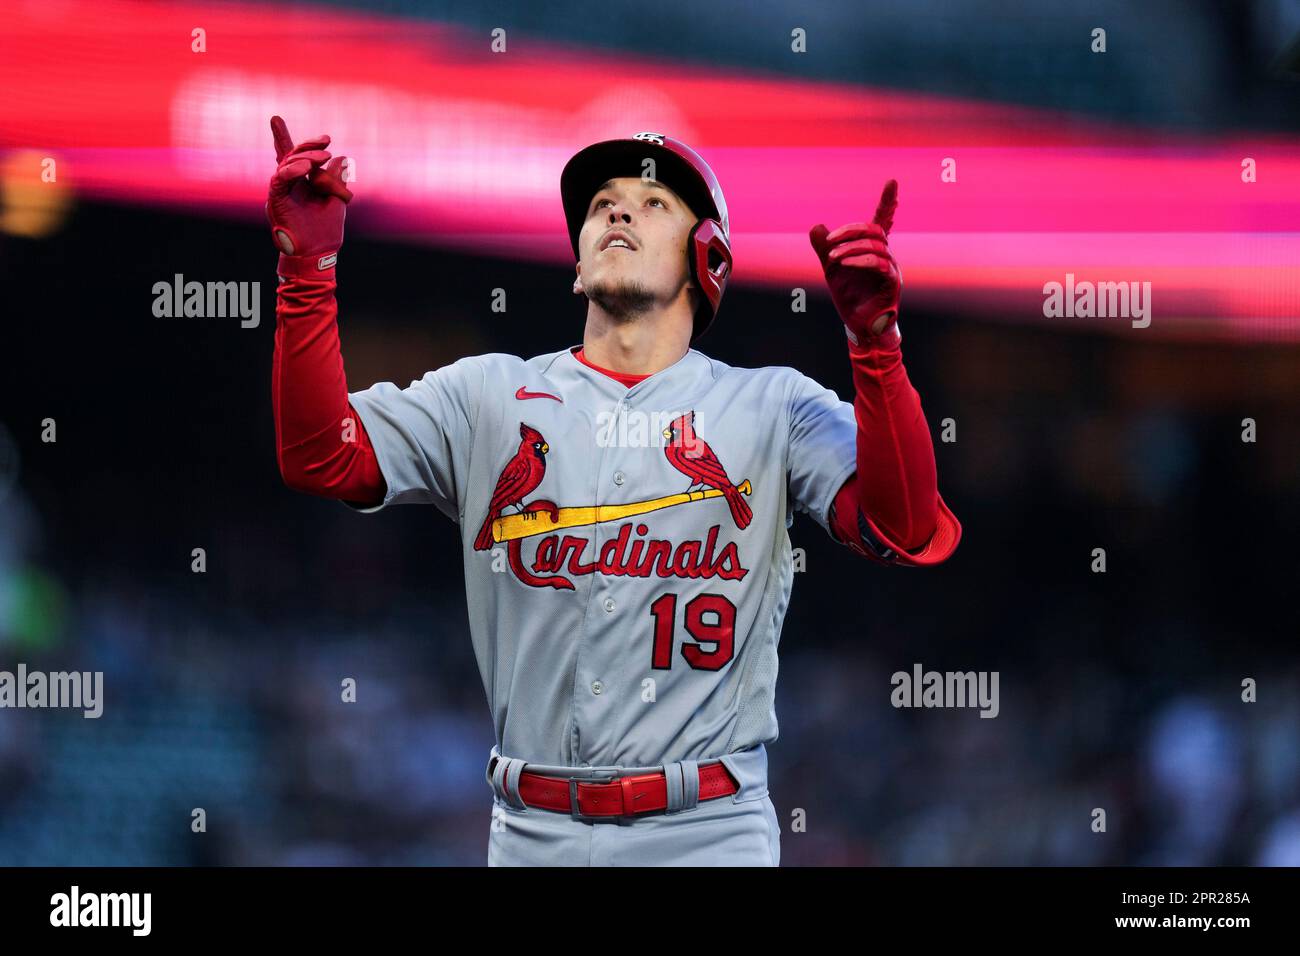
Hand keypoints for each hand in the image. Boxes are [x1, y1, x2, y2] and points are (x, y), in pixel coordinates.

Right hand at [265, 115, 351, 262]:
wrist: (319, 254)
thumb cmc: (325, 232)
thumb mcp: (336, 200)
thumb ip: (335, 180)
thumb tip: (341, 158)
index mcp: (302, 185)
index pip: (299, 159)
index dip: (307, 144)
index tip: (326, 137)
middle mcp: (289, 186)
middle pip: (291, 156)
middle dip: (307, 145)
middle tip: (325, 142)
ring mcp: (281, 193)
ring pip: (286, 165)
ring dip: (304, 158)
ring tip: (322, 157)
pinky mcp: (276, 201)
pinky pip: (279, 180)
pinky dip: (291, 171)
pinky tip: (306, 169)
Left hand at [809, 180, 901, 347]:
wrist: (858, 324)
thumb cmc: (850, 296)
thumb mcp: (831, 269)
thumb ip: (824, 248)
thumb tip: (816, 226)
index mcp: (874, 248)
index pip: (883, 220)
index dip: (888, 202)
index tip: (892, 182)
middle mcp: (887, 255)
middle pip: (874, 229)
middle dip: (851, 230)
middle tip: (829, 242)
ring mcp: (892, 268)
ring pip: (876, 245)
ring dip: (850, 247)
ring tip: (832, 258)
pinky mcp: (892, 282)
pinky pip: (880, 264)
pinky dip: (861, 260)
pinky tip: (844, 263)